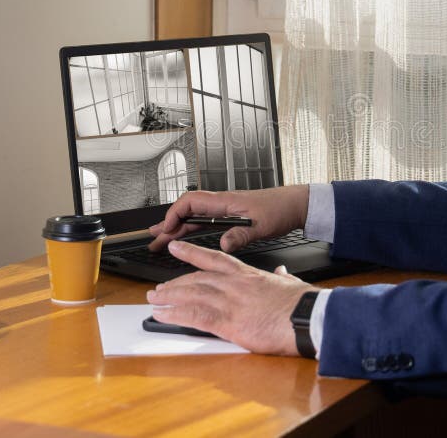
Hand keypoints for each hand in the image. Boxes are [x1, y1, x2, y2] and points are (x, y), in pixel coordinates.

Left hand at [146, 240, 315, 355]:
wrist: (307, 317)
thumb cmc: (302, 304)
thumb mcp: (291, 283)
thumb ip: (282, 276)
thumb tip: (282, 271)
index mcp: (249, 274)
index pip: (214, 258)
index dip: (192, 252)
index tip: (176, 247)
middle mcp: (235, 284)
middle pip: (197, 278)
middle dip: (175, 283)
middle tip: (159, 287)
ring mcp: (230, 301)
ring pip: (191, 293)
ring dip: (169, 297)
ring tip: (154, 300)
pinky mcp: (228, 321)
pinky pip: (193, 315)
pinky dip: (174, 314)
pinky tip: (161, 315)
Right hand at [148, 185, 309, 251]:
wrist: (294, 205)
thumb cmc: (279, 209)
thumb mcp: (261, 225)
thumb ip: (241, 235)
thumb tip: (224, 244)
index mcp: (225, 202)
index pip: (190, 203)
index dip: (174, 215)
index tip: (165, 229)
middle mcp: (221, 204)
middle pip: (186, 211)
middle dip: (168, 224)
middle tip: (153, 239)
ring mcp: (224, 210)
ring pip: (193, 217)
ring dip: (176, 228)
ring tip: (160, 239)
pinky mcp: (230, 216)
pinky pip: (203, 222)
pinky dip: (190, 230)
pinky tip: (185, 238)